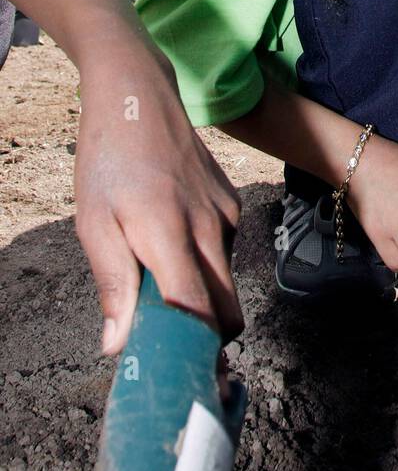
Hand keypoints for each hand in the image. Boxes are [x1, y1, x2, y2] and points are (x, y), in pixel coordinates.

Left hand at [74, 43, 242, 354]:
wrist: (140, 96)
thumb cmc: (108, 158)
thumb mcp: (93, 221)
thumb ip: (113, 284)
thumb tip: (120, 343)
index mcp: (169, 233)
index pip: (198, 313)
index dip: (192, 352)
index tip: (174, 374)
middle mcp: (210, 228)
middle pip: (227, 311)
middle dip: (205, 337)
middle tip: (167, 341)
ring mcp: (227, 215)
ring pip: (227, 284)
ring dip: (202, 297)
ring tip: (156, 277)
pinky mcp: (233, 205)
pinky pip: (225, 253)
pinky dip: (204, 265)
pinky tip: (171, 241)